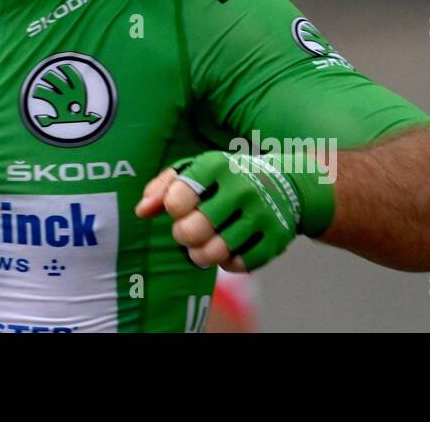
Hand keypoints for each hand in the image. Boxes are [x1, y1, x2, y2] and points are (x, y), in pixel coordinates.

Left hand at [135, 150, 329, 272]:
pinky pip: (240, 264)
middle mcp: (241, 188)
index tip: (180, 206)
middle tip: (187, 231)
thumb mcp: (197, 169)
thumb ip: (164, 186)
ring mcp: (262, 214)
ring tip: (201, 246)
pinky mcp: (276, 238)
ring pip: (215, 253)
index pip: (177, 199)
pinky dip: (228, 262)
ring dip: (200, 255)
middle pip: (193, 230)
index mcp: (216, 165)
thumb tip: (141, 211)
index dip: (172, 209)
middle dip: (183, 235)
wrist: (288, 182)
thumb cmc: (227, 177)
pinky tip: (228, 249)